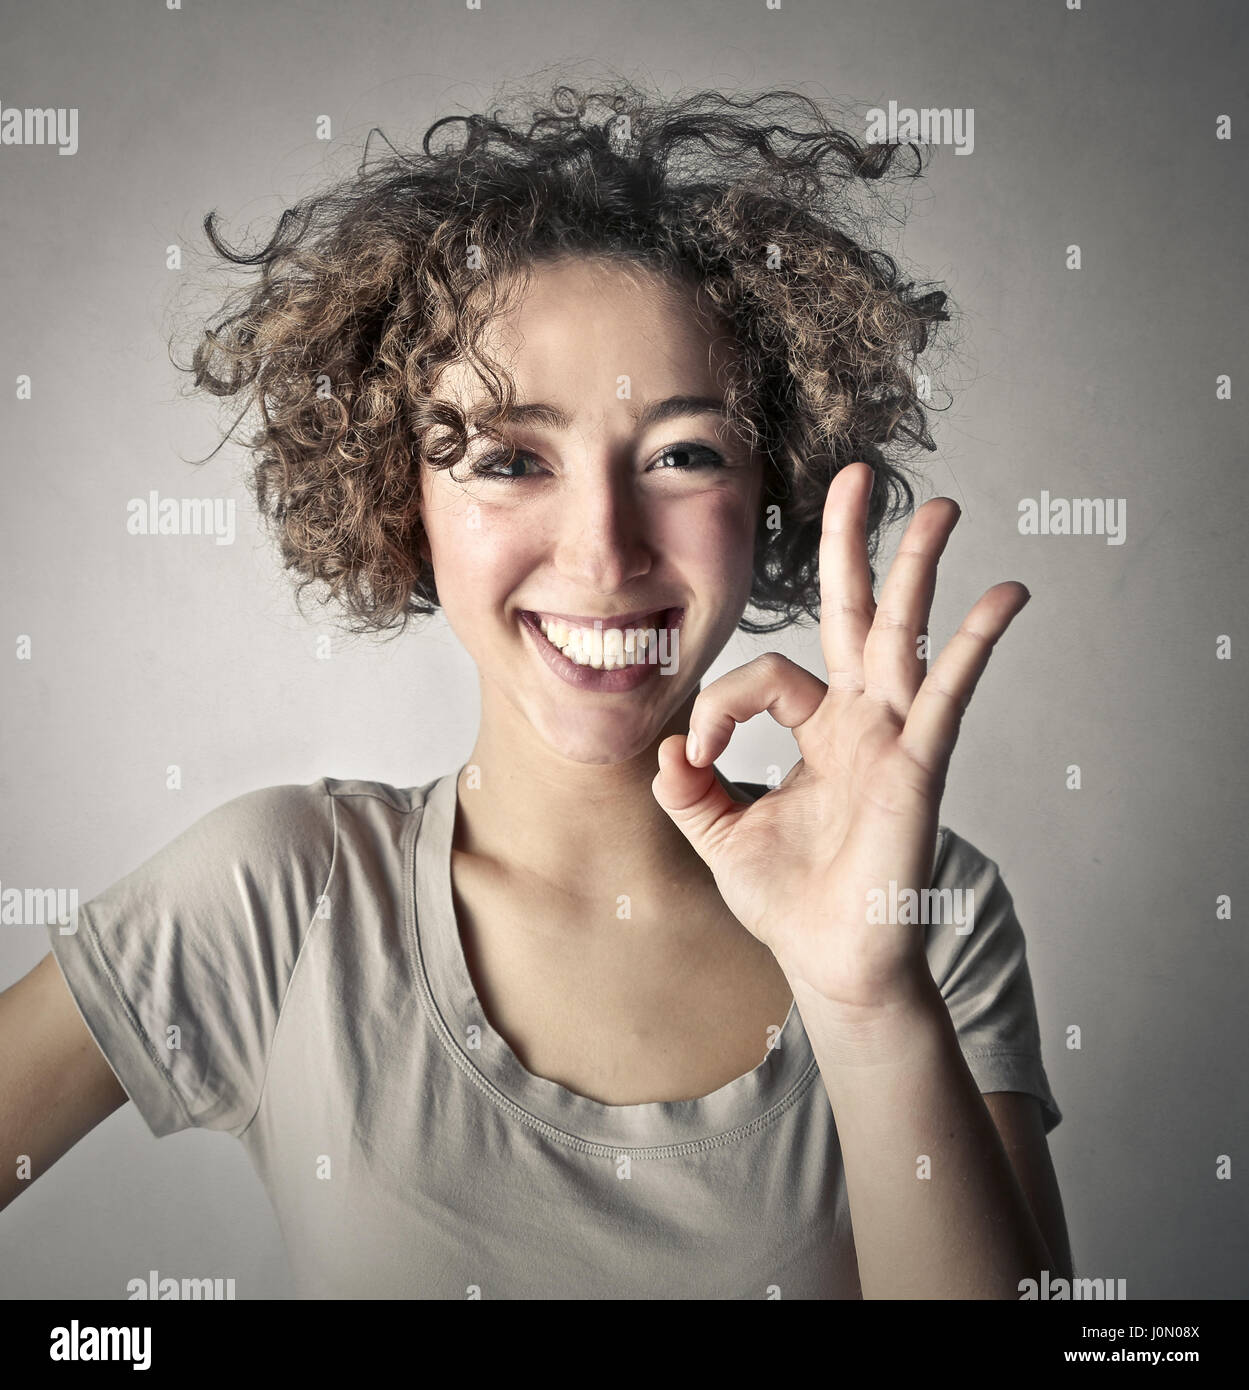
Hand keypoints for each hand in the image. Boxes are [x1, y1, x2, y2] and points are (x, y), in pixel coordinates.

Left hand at [652, 461, 1030, 1012]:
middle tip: (855, 477)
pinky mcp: (918, 767)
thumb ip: (689, 787)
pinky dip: (972, 646)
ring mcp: (892, 738)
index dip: (721, 704)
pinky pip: (946, 697)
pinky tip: (1002, 598)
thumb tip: (669, 745)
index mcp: (816, 729)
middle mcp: (859, 722)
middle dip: (853, 547)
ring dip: (918, 570)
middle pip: (855, 615)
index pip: (767, 676)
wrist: (832, 965)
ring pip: (904, 636)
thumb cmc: (788, 901)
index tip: (696, 758)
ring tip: (938, 507)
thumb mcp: (719, 835)